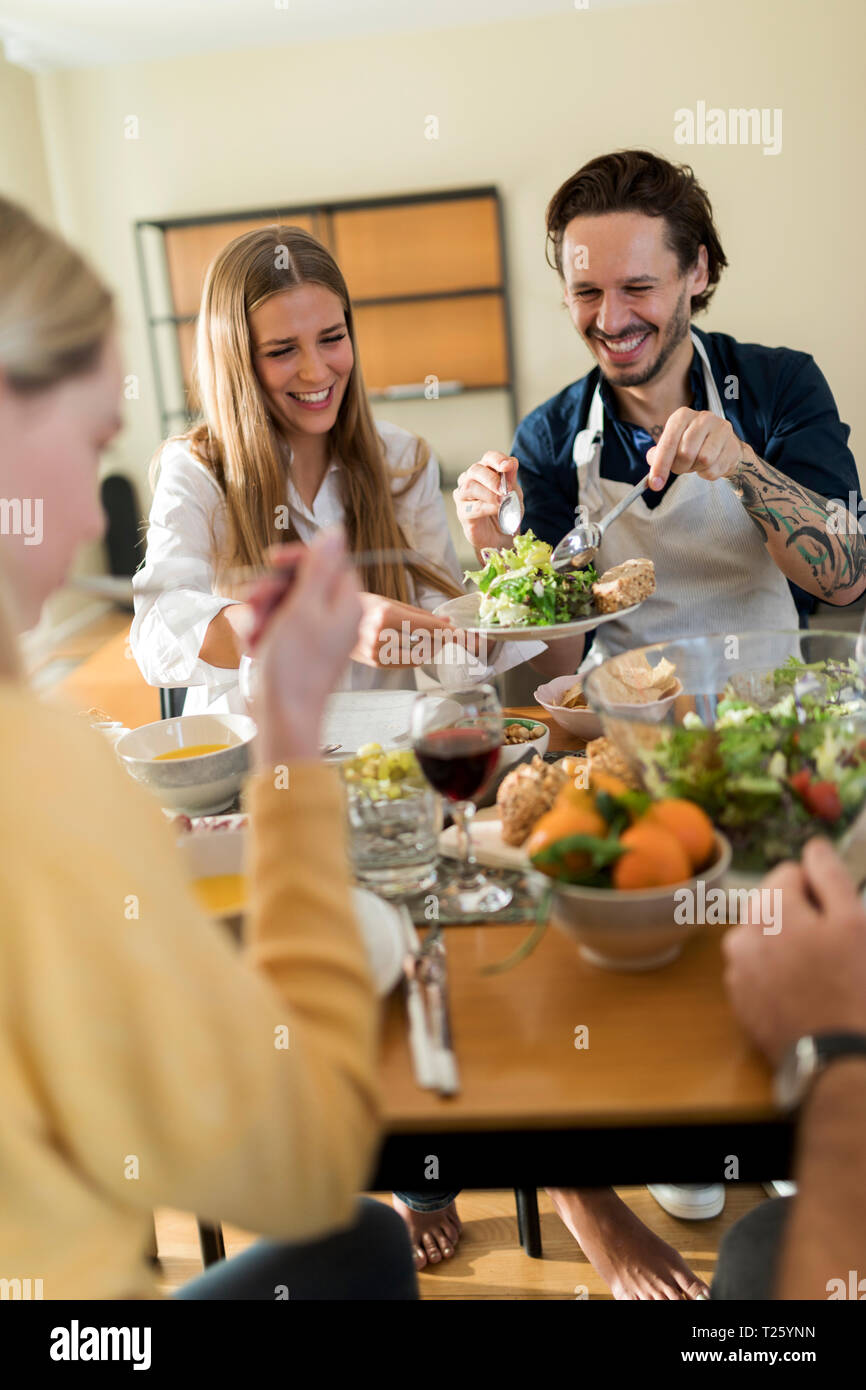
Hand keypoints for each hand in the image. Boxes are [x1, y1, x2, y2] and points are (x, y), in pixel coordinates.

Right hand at [246, 529, 361, 761]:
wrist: (283, 719)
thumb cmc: (294, 666)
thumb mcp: (303, 607)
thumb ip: (319, 568)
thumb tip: (336, 532)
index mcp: (346, 605)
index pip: (329, 563)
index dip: (299, 559)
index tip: (272, 561)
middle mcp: (335, 619)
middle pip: (301, 583)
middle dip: (272, 590)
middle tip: (254, 603)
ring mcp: (315, 637)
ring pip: (283, 605)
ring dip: (261, 613)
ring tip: (252, 634)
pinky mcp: (297, 653)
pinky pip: (276, 629)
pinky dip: (261, 634)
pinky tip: (253, 648)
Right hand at [352, 592, 456, 667]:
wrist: (327, 621)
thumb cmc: (361, 606)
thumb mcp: (388, 602)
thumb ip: (418, 614)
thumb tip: (446, 621)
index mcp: (385, 614)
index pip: (427, 626)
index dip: (449, 632)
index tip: (465, 635)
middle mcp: (380, 634)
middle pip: (425, 642)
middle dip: (442, 640)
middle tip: (453, 636)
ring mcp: (376, 652)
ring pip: (417, 656)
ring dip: (430, 649)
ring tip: (433, 640)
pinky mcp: (374, 662)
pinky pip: (404, 663)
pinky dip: (415, 656)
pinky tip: (415, 647)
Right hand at [453, 451, 522, 551]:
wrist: (503, 535)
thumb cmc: (507, 510)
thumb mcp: (515, 493)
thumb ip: (511, 478)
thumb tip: (512, 462)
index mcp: (485, 470)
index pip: (488, 458)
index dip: (497, 459)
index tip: (508, 466)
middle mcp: (470, 479)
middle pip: (475, 470)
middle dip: (492, 479)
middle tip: (505, 490)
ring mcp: (463, 496)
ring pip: (469, 486)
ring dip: (488, 494)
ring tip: (502, 502)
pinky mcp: (462, 512)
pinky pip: (472, 507)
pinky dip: (486, 508)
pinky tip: (497, 510)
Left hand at [645, 409, 747, 489]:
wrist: (724, 446)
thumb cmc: (692, 445)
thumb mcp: (672, 445)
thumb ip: (658, 455)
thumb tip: (652, 466)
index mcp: (682, 416)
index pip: (668, 442)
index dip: (660, 465)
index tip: (655, 484)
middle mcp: (703, 418)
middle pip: (686, 453)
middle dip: (680, 467)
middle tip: (682, 467)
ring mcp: (721, 429)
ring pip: (703, 460)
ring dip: (695, 469)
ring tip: (696, 463)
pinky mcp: (733, 445)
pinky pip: (715, 469)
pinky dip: (707, 474)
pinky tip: (709, 465)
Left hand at [722, 838, 865, 1065]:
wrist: (835, 1057)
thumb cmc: (850, 988)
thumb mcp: (854, 922)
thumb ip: (830, 876)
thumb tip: (814, 846)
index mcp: (767, 908)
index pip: (789, 873)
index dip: (819, 891)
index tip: (836, 918)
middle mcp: (742, 933)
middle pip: (774, 905)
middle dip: (801, 918)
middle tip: (832, 950)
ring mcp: (737, 970)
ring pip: (765, 938)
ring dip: (787, 946)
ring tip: (818, 974)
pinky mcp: (740, 1000)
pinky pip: (759, 971)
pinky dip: (777, 974)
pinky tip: (803, 994)